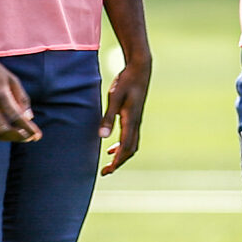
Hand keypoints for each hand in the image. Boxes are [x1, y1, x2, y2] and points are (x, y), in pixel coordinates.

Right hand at [0, 51, 40, 141]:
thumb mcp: (12, 80)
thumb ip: (22, 99)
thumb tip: (29, 118)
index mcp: (0, 94)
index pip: (16, 117)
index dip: (28, 129)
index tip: (37, 135)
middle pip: (5, 129)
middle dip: (19, 136)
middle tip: (30, 138)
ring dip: (7, 138)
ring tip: (18, 136)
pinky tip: (4, 134)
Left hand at [97, 54, 149, 175]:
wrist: (140, 69)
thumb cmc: (126, 82)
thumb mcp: (114, 98)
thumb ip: (108, 118)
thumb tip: (102, 137)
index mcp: (131, 121)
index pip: (125, 148)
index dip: (117, 162)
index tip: (108, 171)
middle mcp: (136, 123)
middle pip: (130, 150)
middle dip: (118, 163)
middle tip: (105, 172)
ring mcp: (136, 120)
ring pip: (131, 145)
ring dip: (120, 156)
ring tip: (108, 163)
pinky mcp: (134, 116)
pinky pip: (130, 137)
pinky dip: (122, 146)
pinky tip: (111, 146)